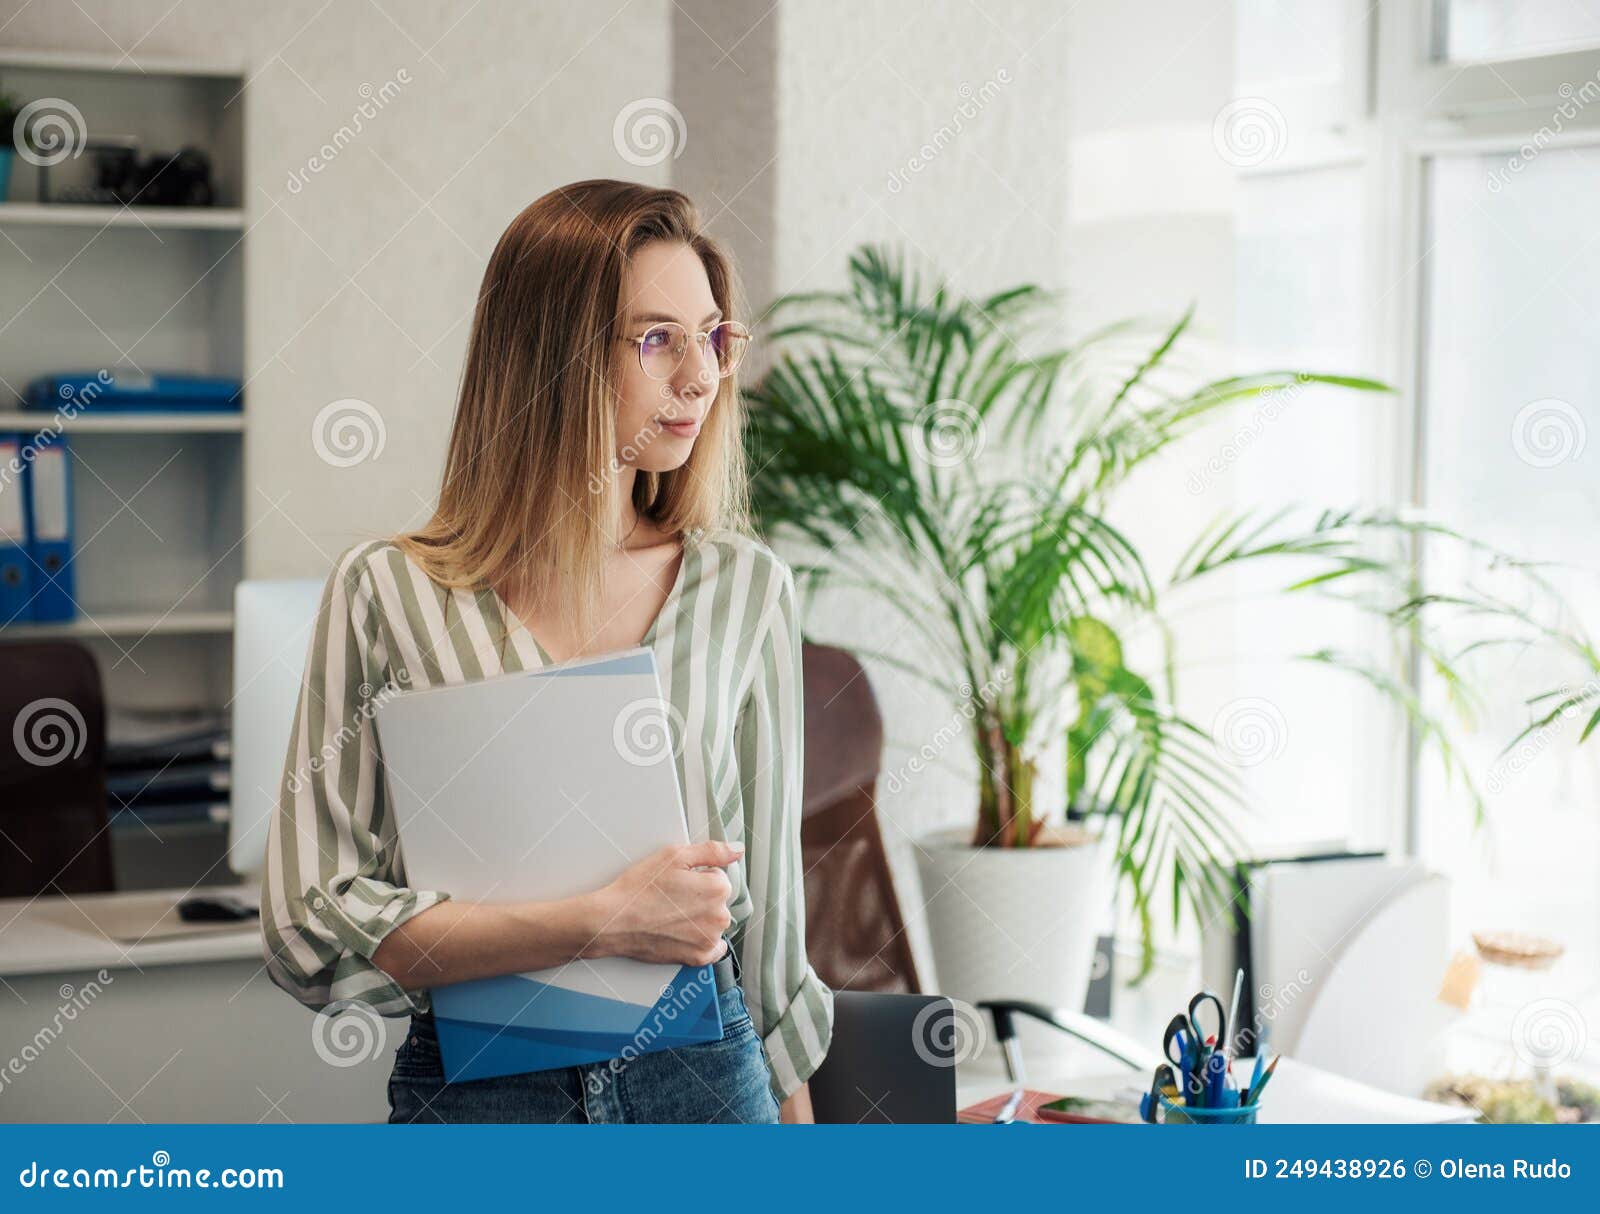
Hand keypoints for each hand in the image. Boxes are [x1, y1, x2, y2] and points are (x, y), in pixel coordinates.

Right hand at [588, 840, 741, 965]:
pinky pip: (713, 949)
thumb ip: (712, 851)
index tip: (679, 881)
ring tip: (671, 914)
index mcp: (717, 888)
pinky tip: (683, 933)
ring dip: (699, 918)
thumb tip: (737, 851)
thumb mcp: (674, 855)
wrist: (613, 921)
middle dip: (700, 897)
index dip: (697, 876)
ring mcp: (709, 939)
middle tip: (672, 897)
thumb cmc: (639, 889)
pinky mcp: (697, 958)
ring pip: (713, 922)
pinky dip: (702, 941)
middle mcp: (719, 916)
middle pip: (718, 900)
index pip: (718, 876)